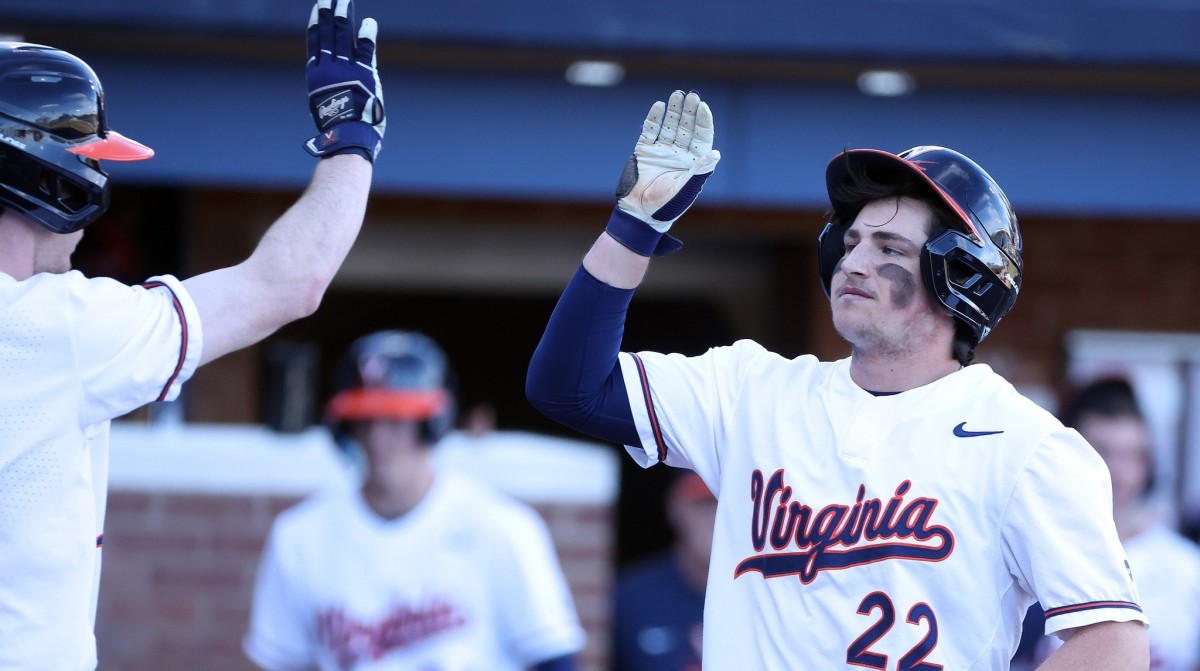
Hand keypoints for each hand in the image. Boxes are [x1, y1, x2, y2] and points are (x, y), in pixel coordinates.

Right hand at [303, 0, 384, 160]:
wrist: (348, 135)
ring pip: (343, 36)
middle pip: (327, 33)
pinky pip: (365, 49)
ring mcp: (346, 69)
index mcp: (316, 75)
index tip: (317, 8)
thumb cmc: (338, 128)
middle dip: (328, 12)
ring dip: (344, 16)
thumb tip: (329, 87)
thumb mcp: (325, 105)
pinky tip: (368, 22)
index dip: (316, 23)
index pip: (315, 42)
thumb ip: (329, 90)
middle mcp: (328, 68)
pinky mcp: (364, 73)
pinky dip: (366, 35)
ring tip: (344, 0)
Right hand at [607, 90, 719, 255]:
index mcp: (692, 163)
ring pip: (669, 126)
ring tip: (677, 95)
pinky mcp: (645, 152)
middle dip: (689, 111)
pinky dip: (654, 119)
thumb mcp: (685, 189)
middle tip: (691, 95)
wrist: (639, 214)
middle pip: (686, 128)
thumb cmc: (666, 206)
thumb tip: (715, 153)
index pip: (701, 137)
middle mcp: (679, 155)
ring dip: (673, 111)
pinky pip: (650, 131)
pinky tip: (659, 106)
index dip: (703, 121)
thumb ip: (700, 171)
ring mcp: (661, 152)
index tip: (702, 107)